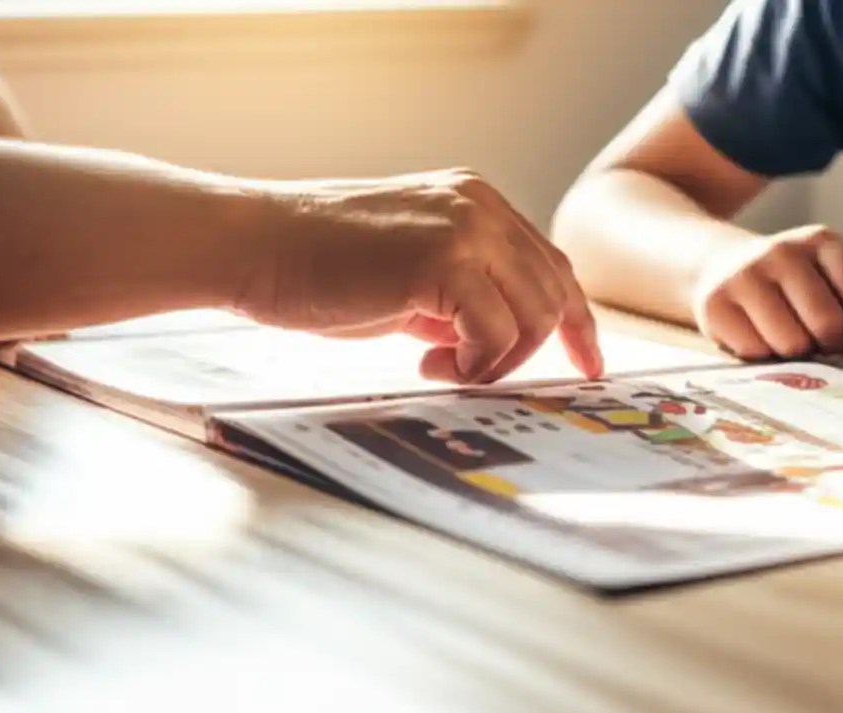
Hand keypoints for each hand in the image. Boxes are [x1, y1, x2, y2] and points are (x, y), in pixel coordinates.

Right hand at [236, 169, 602, 383]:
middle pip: (554, 291)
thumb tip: (496, 342)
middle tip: (489, 381)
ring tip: (444, 369)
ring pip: (534, 315)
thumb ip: (460, 295)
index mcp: (475, 202)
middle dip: (541, 350)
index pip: (550, 264)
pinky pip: (497, 333)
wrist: (254, 244)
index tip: (587, 362)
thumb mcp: (408, 274)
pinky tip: (427, 364)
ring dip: (498, 360)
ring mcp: (466, 228)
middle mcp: (481, 206)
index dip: (575, 318)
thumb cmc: (317, 265)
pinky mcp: (444, 260)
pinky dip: (473, 364)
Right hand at [692, 225, 842, 368]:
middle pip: (828, 325)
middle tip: (821, 343)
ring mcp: (745, 275)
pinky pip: (755, 353)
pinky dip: (762, 356)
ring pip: (792, 344)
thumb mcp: (834, 280)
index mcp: (821, 242)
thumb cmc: (792, 282)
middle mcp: (782, 251)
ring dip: (795, 354)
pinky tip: (758, 338)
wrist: (719, 267)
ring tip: (789, 338)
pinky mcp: (715, 303)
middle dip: (831, 345)